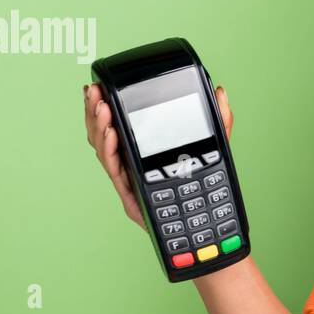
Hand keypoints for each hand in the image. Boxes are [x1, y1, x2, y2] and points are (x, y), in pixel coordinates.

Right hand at [83, 82, 233, 228]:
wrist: (206, 228)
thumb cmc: (205, 189)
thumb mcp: (215, 147)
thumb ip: (218, 120)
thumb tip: (220, 92)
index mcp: (144, 150)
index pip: (117, 123)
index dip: (104, 105)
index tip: (98, 86)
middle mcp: (131, 163)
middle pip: (103, 134)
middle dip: (95, 110)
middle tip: (93, 91)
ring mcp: (130, 179)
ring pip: (104, 151)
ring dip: (99, 127)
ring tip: (101, 108)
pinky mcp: (132, 195)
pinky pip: (116, 171)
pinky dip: (111, 151)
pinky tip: (111, 134)